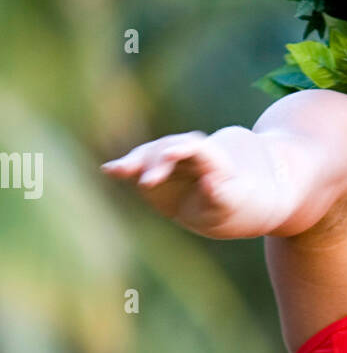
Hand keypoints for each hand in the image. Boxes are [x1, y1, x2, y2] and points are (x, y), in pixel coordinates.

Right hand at [100, 127, 287, 238]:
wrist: (222, 204)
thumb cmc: (232, 203)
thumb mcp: (232, 203)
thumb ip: (222, 195)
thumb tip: (211, 184)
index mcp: (211, 156)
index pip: (195, 147)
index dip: (180, 150)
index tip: (167, 156)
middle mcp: (185, 151)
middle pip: (167, 148)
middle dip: (156, 162)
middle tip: (147, 182)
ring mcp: (165, 159)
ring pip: (149, 155)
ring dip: (134, 162)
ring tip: (118, 171)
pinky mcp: (151, 171)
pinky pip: (137, 167)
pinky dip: (123, 169)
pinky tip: (109, 171)